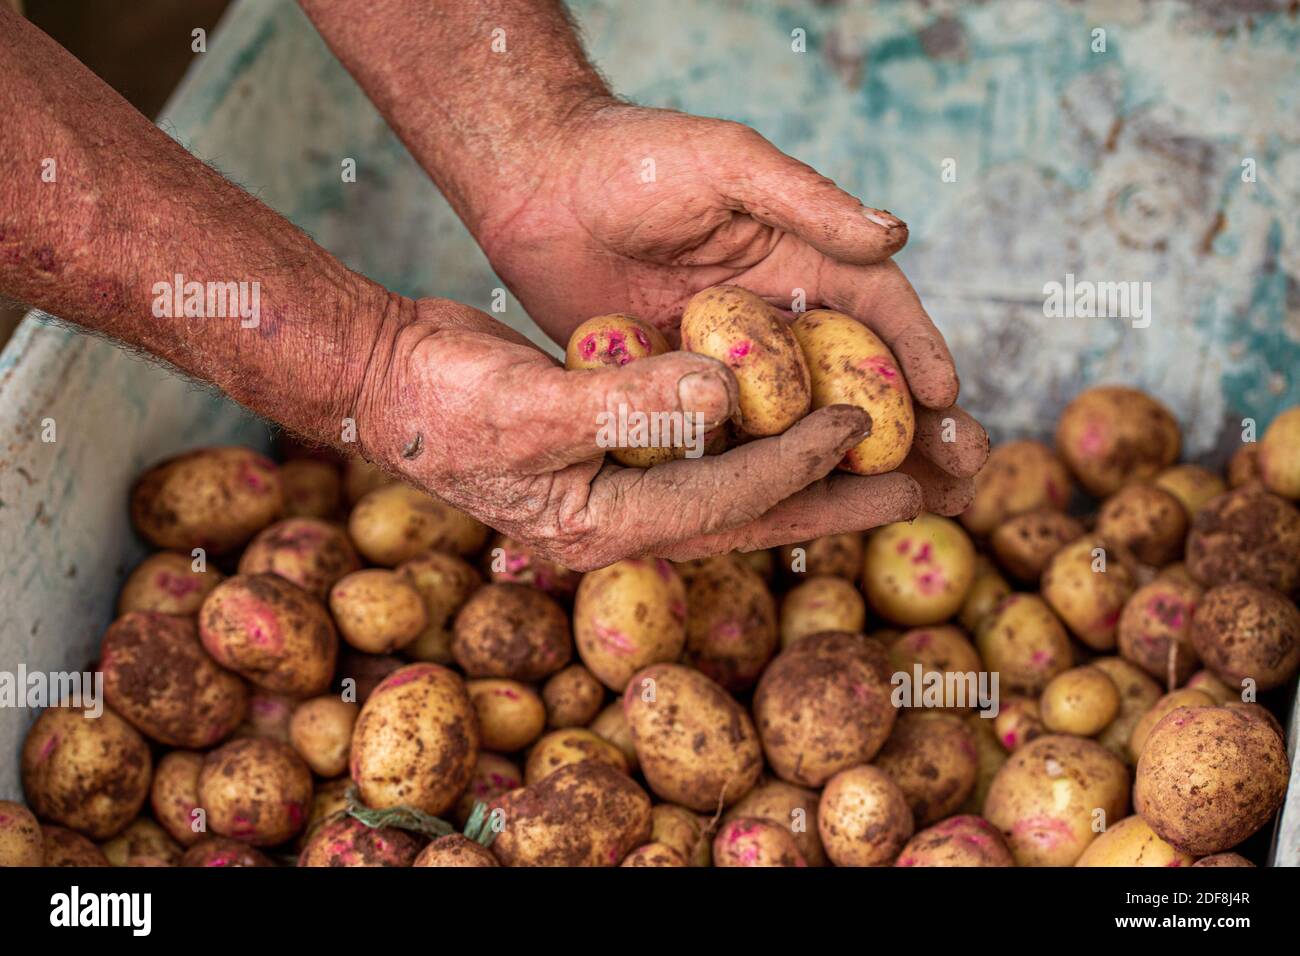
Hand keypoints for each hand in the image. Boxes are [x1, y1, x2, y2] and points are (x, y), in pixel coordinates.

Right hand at [353, 296, 924, 569]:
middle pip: (752, 518)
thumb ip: (627, 403)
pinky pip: (707, 458)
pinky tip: (797, 422)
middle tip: (919, 490)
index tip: (862, 424)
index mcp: (604, 527)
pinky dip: (757, 442)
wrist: (390, 380)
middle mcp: (622, 521)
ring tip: (883, 462)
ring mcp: (620, 493)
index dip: (798, 463)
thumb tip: (724, 393)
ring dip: (809, 476)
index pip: (726, 501)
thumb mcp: (529, 404)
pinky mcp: (619, 455)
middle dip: (834, 503)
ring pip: (737, 490)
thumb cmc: (443, 398)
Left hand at [473, 101, 987, 512]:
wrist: (535, 185)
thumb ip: (806, 200)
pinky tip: (785, 511)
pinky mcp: (673, 388)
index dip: (916, 354)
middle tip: (956, 477)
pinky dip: (755, 471)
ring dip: (841, 464)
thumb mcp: (726, 163)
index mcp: (801, 257)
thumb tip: (895, 233)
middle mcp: (773, 315)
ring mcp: (724, 358)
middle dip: (906, 428)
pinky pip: (721, 436)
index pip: (877, 311)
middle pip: (853, 380)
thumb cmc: (635, 156)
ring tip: (892, 506)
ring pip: (794, 421)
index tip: (949, 404)